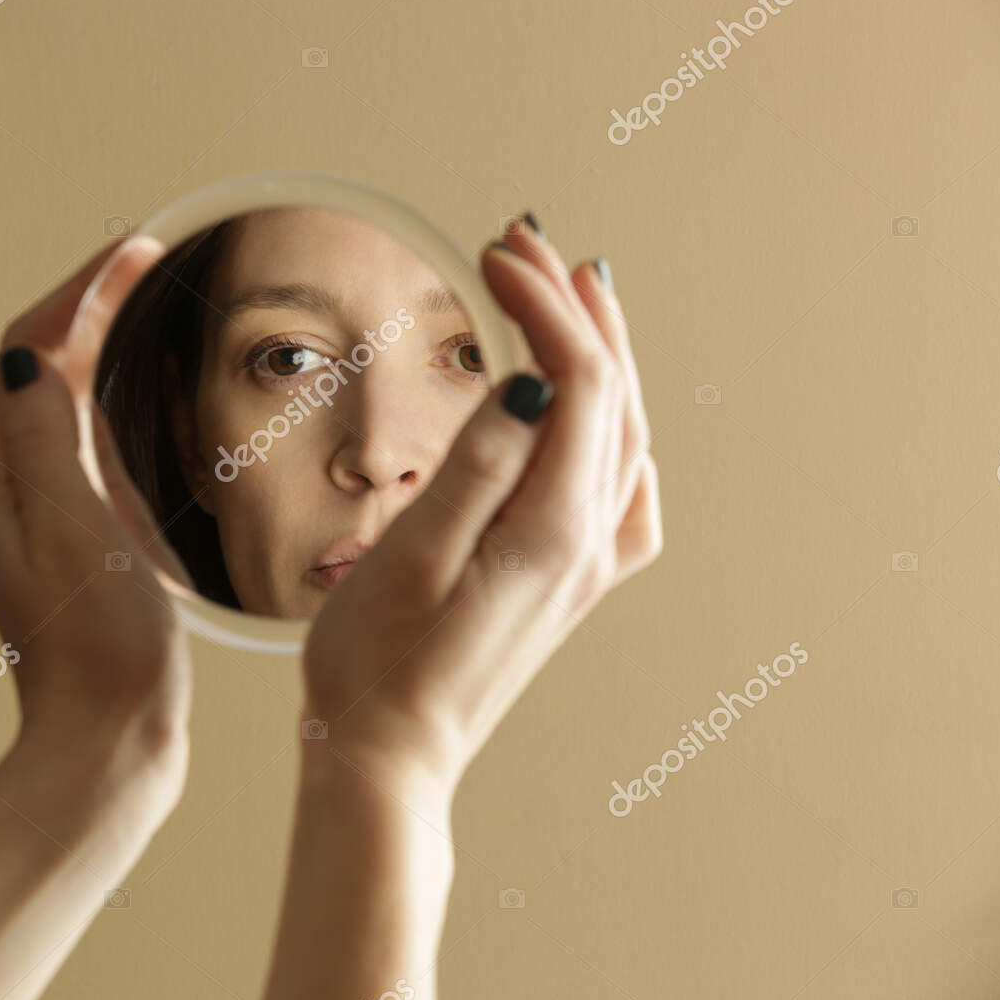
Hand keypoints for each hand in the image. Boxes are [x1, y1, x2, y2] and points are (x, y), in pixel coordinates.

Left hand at [0, 237, 190, 792]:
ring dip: (97, 342)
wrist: (108, 740)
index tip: (136, 248)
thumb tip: (23, 359)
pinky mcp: (75, 540)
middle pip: (36, 364)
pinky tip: (148, 398)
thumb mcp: (72, 531)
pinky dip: (113, 395)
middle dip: (85, 302)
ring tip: (147, 300)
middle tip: (148, 258)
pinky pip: (84, 440)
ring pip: (59, 399)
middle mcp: (6, 486)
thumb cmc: (97, 646)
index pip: (23, 349)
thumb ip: (45, 439)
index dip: (78, 290)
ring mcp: (39, 514)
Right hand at [300, 219, 661, 801]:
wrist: (388, 758)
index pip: (575, 380)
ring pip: (623, 432)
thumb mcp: (412, 558)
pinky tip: (592, 410)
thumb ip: (478, 466)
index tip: (494, 250)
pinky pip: (620, 485)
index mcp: (552, 529)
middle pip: (610, 394)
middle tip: (528, 241)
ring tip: (572, 290)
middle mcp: (587, 543)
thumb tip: (534, 378)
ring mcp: (585, 566)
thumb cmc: (377, 665)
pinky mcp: (567, 583)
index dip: (543, 303)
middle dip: (576, 306)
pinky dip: (613, 423)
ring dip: (601, 352)